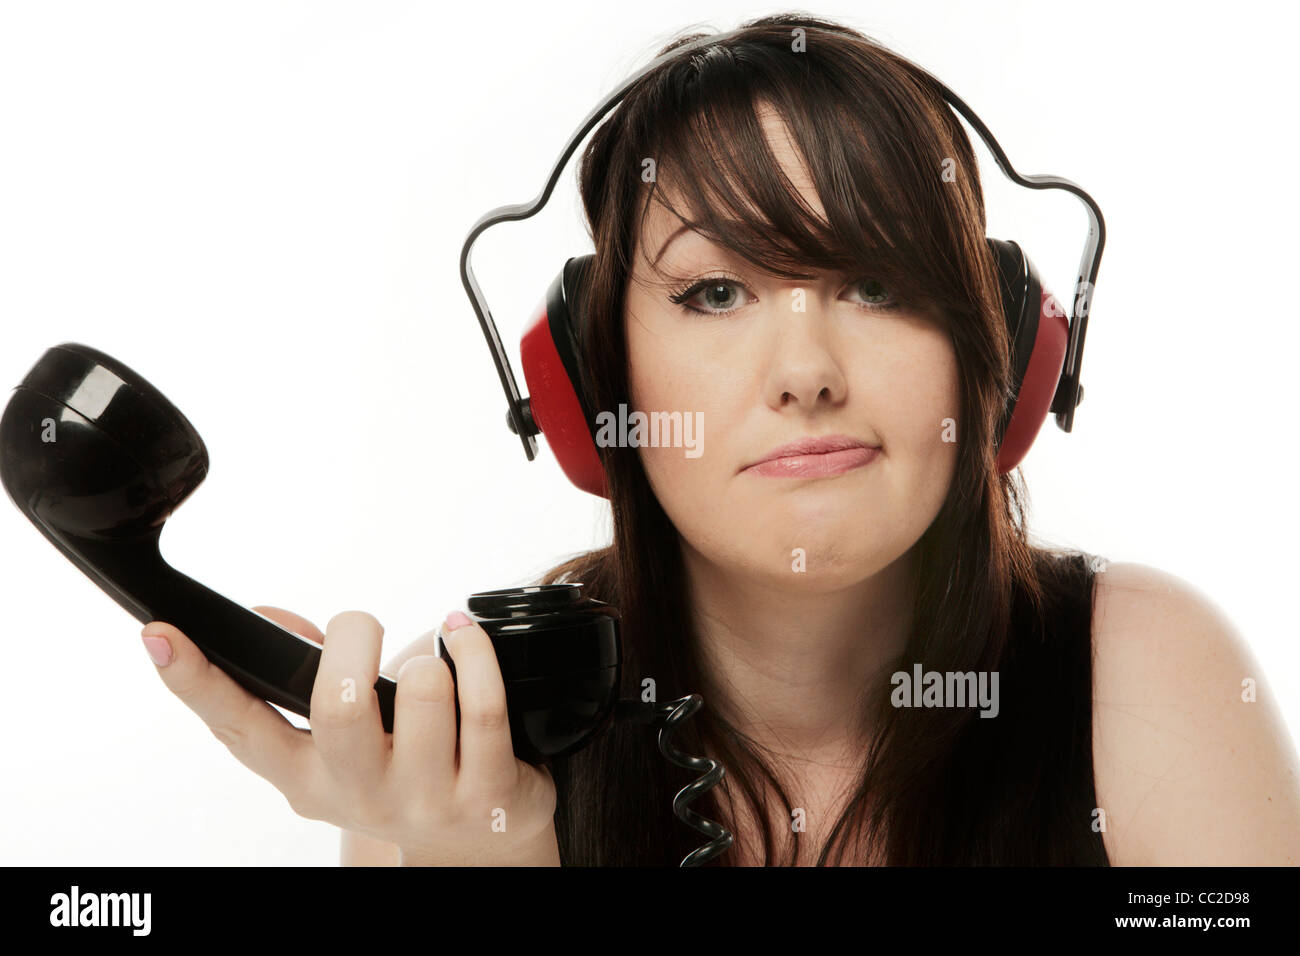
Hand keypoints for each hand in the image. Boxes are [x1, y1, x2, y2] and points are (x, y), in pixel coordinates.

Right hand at [138, 606, 559, 865]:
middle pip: (337, 708)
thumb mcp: (342, 739)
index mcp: (304, 775)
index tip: (160, 634)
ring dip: (431, 656)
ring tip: (434, 661)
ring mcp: (424, 799)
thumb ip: (304, 674)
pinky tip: (467, 642)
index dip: (196, 682)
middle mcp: (358, 793)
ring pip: (423, 693)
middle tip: (361, 627)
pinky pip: (483, 706)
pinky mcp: (487, 794)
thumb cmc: (402, 764)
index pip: (238, 728)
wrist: (479, 842)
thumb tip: (264, 616)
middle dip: (353, 639)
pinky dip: (476, 655)